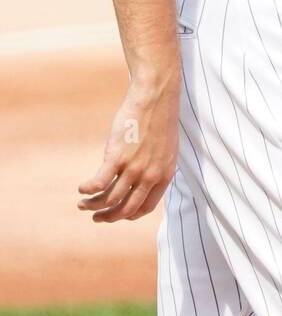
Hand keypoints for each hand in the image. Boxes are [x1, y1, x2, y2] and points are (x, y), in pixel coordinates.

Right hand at [79, 73, 179, 222]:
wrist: (156, 97)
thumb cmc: (160, 119)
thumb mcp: (166, 149)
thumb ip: (156, 167)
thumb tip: (143, 178)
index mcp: (164, 176)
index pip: (145, 208)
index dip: (129, 215)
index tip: (117, 214)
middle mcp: (149, 177)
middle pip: (126, 209)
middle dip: (109, 217)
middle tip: (96, 218)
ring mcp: (133, 168)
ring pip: (110, 200)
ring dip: (94, 206)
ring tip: (83, 204)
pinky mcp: (117, 157)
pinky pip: (99, 183)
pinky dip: (88, 190)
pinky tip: (82, 189)